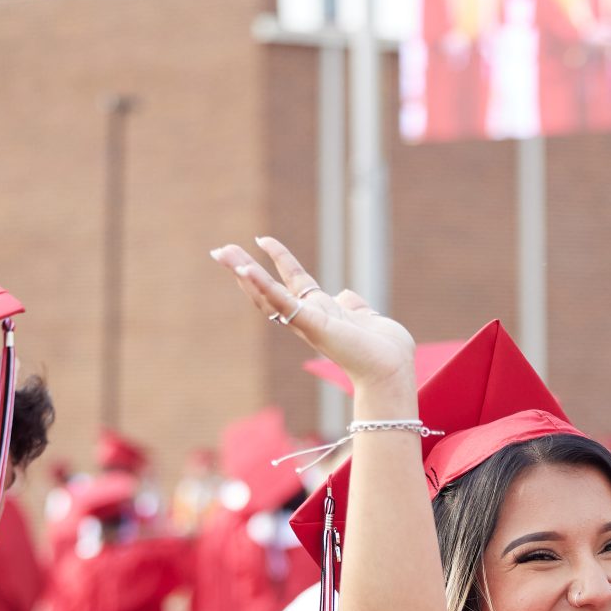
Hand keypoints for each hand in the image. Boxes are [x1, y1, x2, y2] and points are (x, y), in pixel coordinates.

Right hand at [209, 237, 416, 401]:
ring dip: (244, 273)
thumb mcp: (367, 318)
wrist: (391, 370)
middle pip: (268, 290)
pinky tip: (246, 269)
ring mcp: (306, 322)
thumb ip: (354, 306)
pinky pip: (282, 303)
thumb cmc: (384, 351)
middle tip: (219, 250)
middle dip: (244, 270)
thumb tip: (348, 296)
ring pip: (267, 295)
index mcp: (321, 313)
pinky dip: (263, 286)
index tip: (262, 240)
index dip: (278, 260)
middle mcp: (308, 318)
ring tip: (222, 254)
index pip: (292, 283)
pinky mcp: (311, 324)